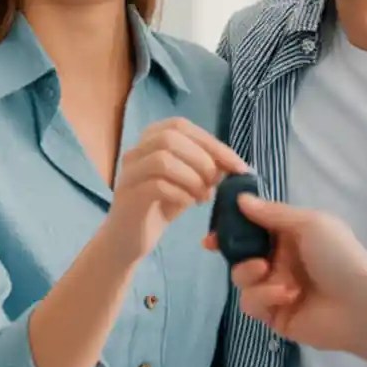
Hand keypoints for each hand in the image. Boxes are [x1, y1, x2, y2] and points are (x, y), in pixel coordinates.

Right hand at [102, 118, 248, 264]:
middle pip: (170, 137)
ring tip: (203, 196)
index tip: (237, 165)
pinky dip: (180, 194)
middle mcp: (136, 151)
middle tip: (215, 182)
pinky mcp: (128, 197)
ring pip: (162, 160)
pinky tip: (189, 203)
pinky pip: (156, 186)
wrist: (130, 239)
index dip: (212, 143)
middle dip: (202, 159)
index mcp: (151, 139)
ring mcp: (129, 173)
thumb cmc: (161, 206)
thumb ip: (206, 170)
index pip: (182, 126)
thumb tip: (232, 164)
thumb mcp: (189, 183)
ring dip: (191, 177)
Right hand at [203, 196, 366, 361]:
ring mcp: (275, 288)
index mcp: (290, 236)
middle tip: (216, 246)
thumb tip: (242, 199)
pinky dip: (265, 296)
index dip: (231, 226)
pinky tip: (287, 295)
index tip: (212, 224)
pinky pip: (252, 303)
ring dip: (251, 274)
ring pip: (241, 278)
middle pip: (240, 253)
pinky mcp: (274, 314)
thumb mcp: (309, 223)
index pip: (253, 227)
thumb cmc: (338, 256)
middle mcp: (280, 261)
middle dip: (230, 249)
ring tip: (269, 273)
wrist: (361, 306)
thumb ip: (272, 213)